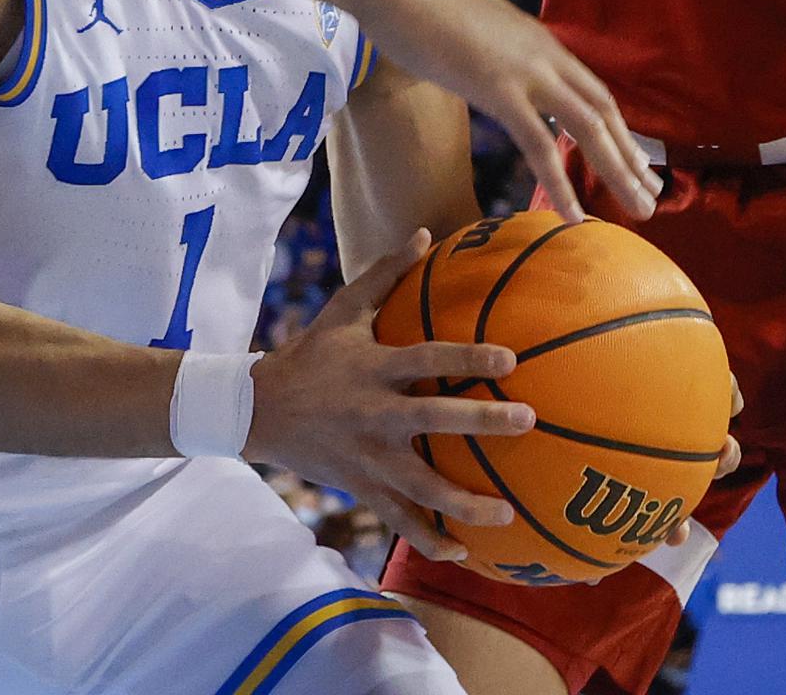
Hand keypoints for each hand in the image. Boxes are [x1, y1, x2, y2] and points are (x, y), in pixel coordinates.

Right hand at [247, 231, 528, 562]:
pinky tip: (463, 553)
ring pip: (422, 485)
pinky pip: (399, 519)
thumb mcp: (342, 309)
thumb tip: (426, 232)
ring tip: (507, 514)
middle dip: (482, 421)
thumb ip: (385, 273)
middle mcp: (374, 412)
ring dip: (465, 503)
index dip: (467, 356)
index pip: (427, 359)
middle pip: (435, 419)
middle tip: (527, 421)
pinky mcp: (361, 486)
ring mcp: (368, 456)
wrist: (258, 409)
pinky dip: (429, 540)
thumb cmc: (310, 353)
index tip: (510, 358)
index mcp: (373, 367)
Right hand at [368, 0, 658, 223]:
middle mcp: (544, 55)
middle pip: (603, 112)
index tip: (635, 161)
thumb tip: (490, 54)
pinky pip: (539, 145)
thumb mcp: (472, 22)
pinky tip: (572, 216)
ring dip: (618, 172)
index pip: (593, 91)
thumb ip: (493, 43)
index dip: (618, 129)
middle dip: (631, 157)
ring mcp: (525, 71)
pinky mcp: (498, 89)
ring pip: (587, 129)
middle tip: (652, 196)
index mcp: (539, 41)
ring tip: (641, 210)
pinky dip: (560, 182)